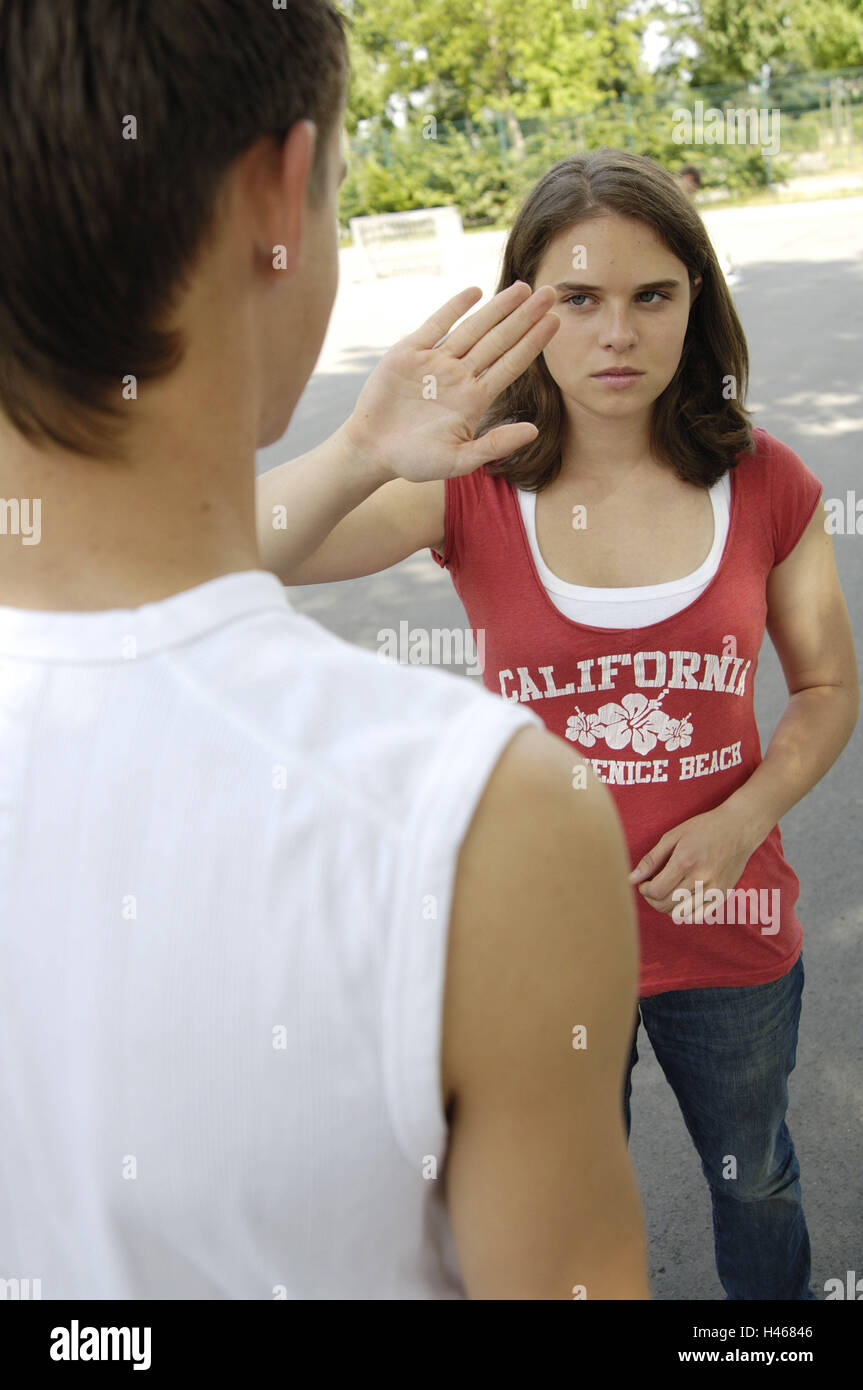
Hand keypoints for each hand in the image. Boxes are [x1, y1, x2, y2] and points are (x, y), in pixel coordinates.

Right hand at [342, 281, 559, 485]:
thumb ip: (495, 445)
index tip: (556, 322)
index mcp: (475, 399)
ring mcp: (436, 362)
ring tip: (523, 288)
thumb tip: (534, 431)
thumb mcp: (458, 460)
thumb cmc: (415, 460)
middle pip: (499, 341)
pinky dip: (454, 308)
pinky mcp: (409, 353)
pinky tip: (475, 292)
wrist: (371, 450)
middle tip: (551, 293)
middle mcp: (460, 376)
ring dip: (497, 308)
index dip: (533, 343)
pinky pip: (436, 325)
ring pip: (473, 329)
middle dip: (524, 317)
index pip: (511, 364)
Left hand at [627, 804, 758, 917]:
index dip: (645, 890)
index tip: (645, 882)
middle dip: (652, 899)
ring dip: (667, 906)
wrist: (739, 828)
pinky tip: (682, 898)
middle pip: (665, 905)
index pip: (656, 891)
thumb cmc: (703, 828)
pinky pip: (697, 916)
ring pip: (680, 914)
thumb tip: (631, 879)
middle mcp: (701, 879)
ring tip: (667, 891)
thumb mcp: (673, 836)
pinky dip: (685, 912)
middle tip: (653, 886)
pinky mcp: (723, 895)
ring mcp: (714, 889)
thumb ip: (651, 859)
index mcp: (685, 862)